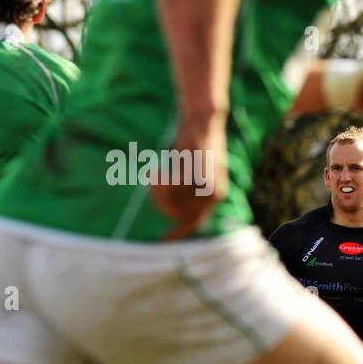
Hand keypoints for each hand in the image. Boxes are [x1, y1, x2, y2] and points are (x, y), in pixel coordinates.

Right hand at [150, 114, 228, 239]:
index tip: (160, 241)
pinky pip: (169, 189)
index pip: (193, 223)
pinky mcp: (197, 177)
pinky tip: (154, 171)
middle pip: (176, 214)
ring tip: (152, 175)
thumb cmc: (193, 146)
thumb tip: (172, 215)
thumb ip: (184, 193)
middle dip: (158, 202)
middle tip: (149, 186)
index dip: (176, 233)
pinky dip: (158, 181)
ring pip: (170, 202)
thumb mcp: (190, 173)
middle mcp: (214, 195)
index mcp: (214, 196)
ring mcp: (207, 187)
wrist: (204, 122)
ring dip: (156, 190)